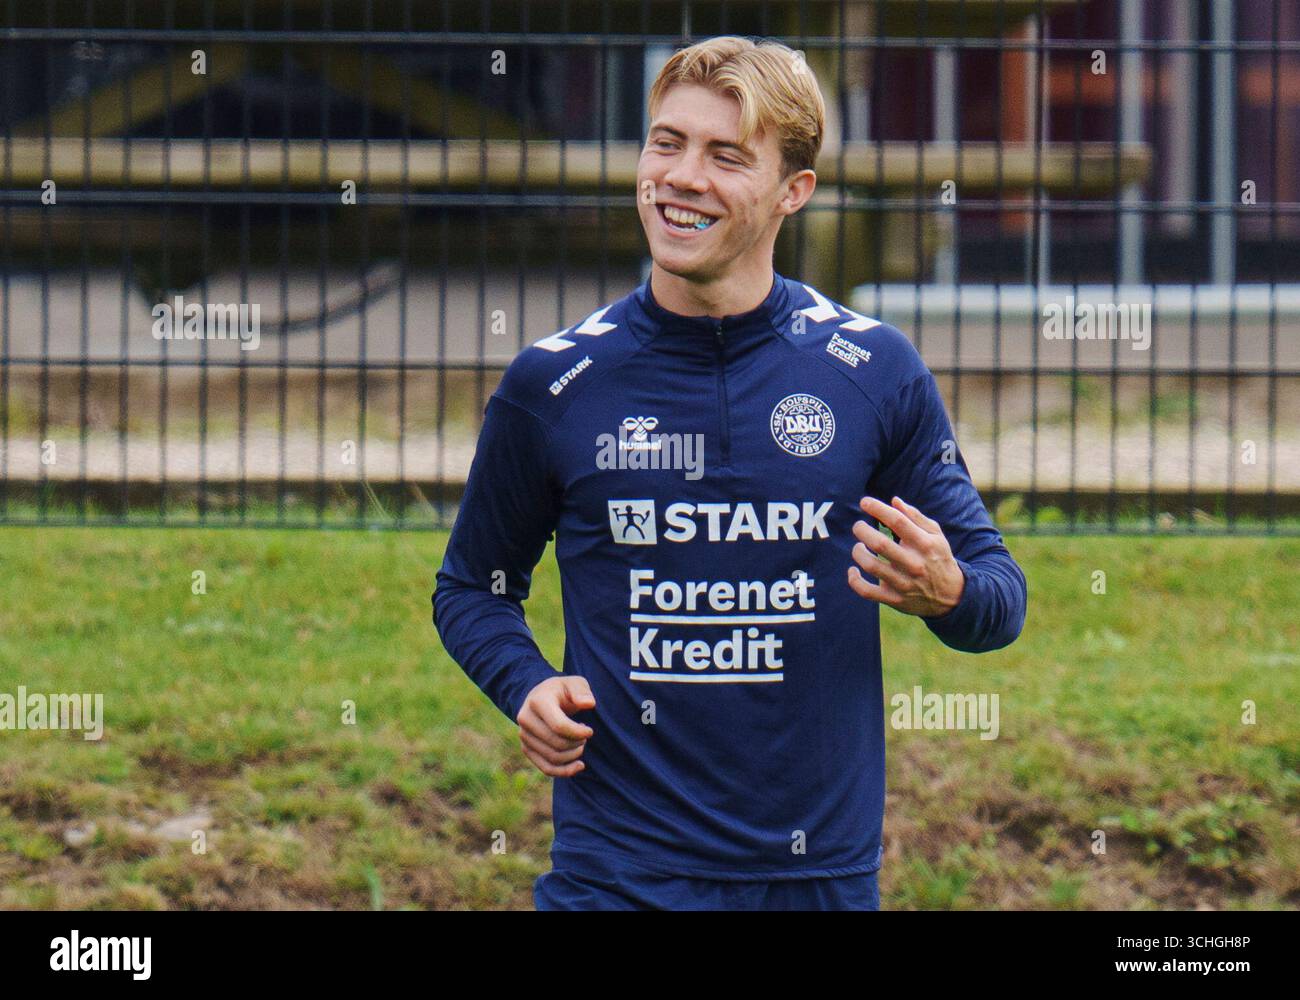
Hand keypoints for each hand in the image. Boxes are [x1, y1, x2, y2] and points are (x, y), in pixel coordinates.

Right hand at [516, 675, 595, 777]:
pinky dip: (564, 771)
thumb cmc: (562, 691)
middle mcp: (525, 719)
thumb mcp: (574, 683)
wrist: (541, 697)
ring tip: (580, 743)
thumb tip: (589, 703)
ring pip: (553, 757)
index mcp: (538, 701)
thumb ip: (582, 691)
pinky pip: (546, 768)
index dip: (578, 733)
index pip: (559, 726)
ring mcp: (524, 736)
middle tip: (585, 736)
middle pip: (557, 743)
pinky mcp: (526, 749)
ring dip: (573, 755)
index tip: (589, 731)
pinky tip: (579, 765)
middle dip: (577, 743)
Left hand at [847, 496, 964, 617]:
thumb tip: (894, 500)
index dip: (878, 508)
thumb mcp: (935, 535)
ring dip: (858, 552)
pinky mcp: (894, 599)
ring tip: (859, 546)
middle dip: (862, 530)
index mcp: (924, 544)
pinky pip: (867, 591)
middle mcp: (914, 564)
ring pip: (871, 566)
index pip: (898, 521)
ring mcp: (903, 583)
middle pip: (880, 544)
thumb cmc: (938, 558)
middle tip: (858, 526)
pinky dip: (854, 580)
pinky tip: (853, 570)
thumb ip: (915, 517)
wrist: (951, 596)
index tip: (864, 502)